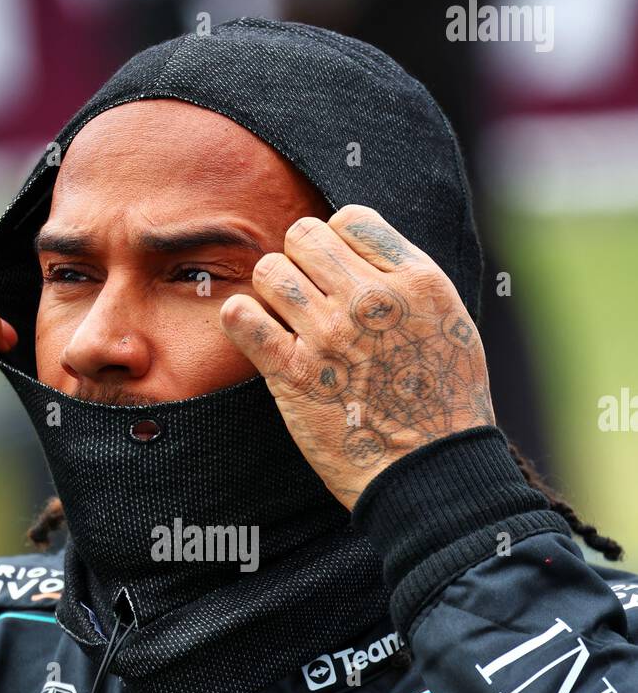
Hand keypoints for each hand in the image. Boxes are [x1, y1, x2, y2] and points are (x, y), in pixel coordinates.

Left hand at [220, 204, 494, 509]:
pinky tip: (258, 334)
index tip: (340, 273)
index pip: (350, 219)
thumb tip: (363, 254)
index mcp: (415, 281)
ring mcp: (327, 336)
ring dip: (272, 291)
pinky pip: (241, 318)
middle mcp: (369, 300)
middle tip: (310, 297)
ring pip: (269, 271)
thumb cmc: (445, 405)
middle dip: (301, 261)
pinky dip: (242, 320)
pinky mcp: (292, 375)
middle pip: (303, 236)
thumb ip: (408, 282)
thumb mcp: (450, 323)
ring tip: (288, 319)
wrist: (428, 472)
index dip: (338, 242)